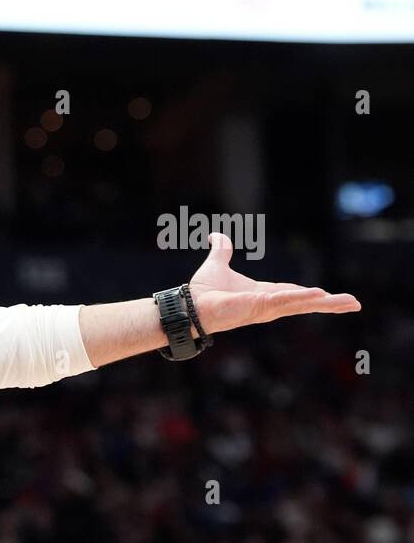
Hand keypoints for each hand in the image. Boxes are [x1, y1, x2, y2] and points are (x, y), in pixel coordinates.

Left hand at [188, 233, 360, 334]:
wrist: (189, 305)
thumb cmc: (202, 291)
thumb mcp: (217, 264)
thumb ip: (222, 250)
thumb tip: (216, 235)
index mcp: (264, 293)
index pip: (294, 293)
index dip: (312, 294)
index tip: (329, 294)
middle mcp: (268, 303)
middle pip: (305, 302)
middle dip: (330, 303)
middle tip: (354, 303)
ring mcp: (266, 307)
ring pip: (302, 304)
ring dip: (326, 303)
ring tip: (350, 303)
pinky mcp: (259, 306)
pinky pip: (285, 300)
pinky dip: (302, 297)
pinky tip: (320, 295)